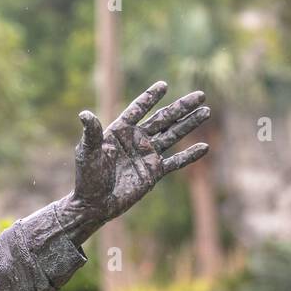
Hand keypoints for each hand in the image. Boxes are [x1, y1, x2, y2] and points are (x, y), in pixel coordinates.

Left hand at [59, 82, 209, 243]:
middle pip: (163, 119)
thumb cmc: (87, 178)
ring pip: (173, 135)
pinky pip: (175, 162)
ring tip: (206, 111)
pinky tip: (204, 147)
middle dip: (181, 107)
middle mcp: (136, 140)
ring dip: (189, 124)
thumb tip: (84, 114)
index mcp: (120, 131)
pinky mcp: (154, 173)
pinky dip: (189, 156)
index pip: (139, 109)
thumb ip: (91, 133)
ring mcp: (147, 156)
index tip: (164, 85)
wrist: (94, 205)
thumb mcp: (88, 154)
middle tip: (201, 95)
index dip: (150, 97)